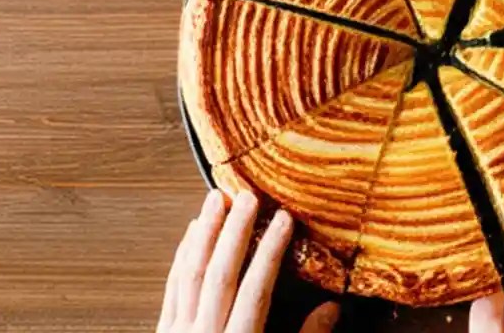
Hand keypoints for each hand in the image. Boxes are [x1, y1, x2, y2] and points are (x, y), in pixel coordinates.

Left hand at [157, 190, 339, 332]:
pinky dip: (181, 258)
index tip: (284, 219)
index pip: (255, 290)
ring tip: (215, 201)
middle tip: (247, 195)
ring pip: (189, 276)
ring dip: (203, 235)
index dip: (270, 252)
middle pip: (218, 275)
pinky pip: (171, 288)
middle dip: (234, 232)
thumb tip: (332, 309)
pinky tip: (190, 236)